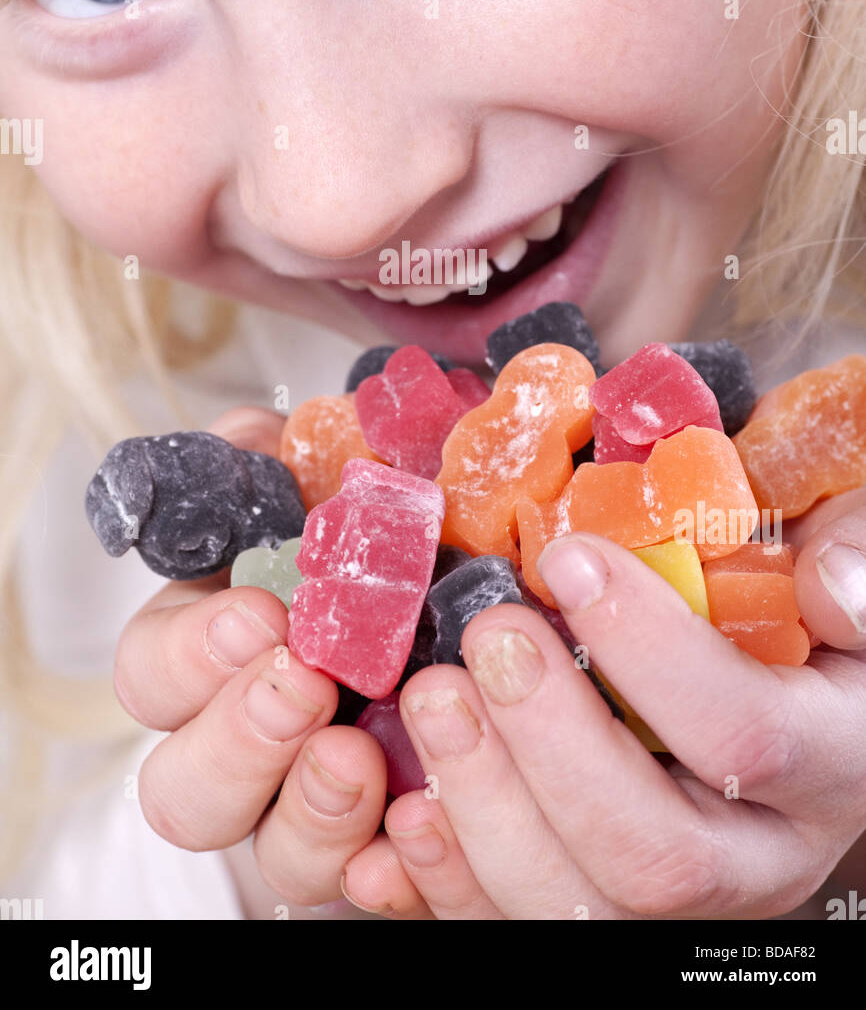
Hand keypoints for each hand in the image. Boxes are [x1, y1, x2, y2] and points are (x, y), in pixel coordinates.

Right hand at [113, 407, 396, 911]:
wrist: (485, 589)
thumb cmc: (383, 537)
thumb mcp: (326, 481)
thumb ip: (275, 456)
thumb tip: (251, 436)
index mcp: (212, 652)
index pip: (155, 675)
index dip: (191, 656)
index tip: (259, 617)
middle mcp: (249, 743)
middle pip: (187, 790)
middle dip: (238, 741)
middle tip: (304, 686)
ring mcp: (316, 805)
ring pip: (276, 854)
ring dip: (311, 815)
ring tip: (359, 759)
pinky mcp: (394, 844)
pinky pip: (377, 884)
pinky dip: (391, 871)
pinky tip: (417, 833)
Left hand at [342, 509, 865, 919]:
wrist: (797, 695)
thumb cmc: (811, 627)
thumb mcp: (853, 577)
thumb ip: (853, 572)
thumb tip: (827, 581)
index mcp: (831, 762)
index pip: (745, 735)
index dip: (648, 652)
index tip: (570, 561)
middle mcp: (760, 856)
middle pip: (654, 855)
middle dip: (550, 744)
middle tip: (490, 639)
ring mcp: (684, 900)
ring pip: (581, 910)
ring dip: (484, 807)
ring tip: (434, 698)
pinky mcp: (610, 908)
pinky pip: (522, 928)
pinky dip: (450, 881)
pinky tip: (406, 811)